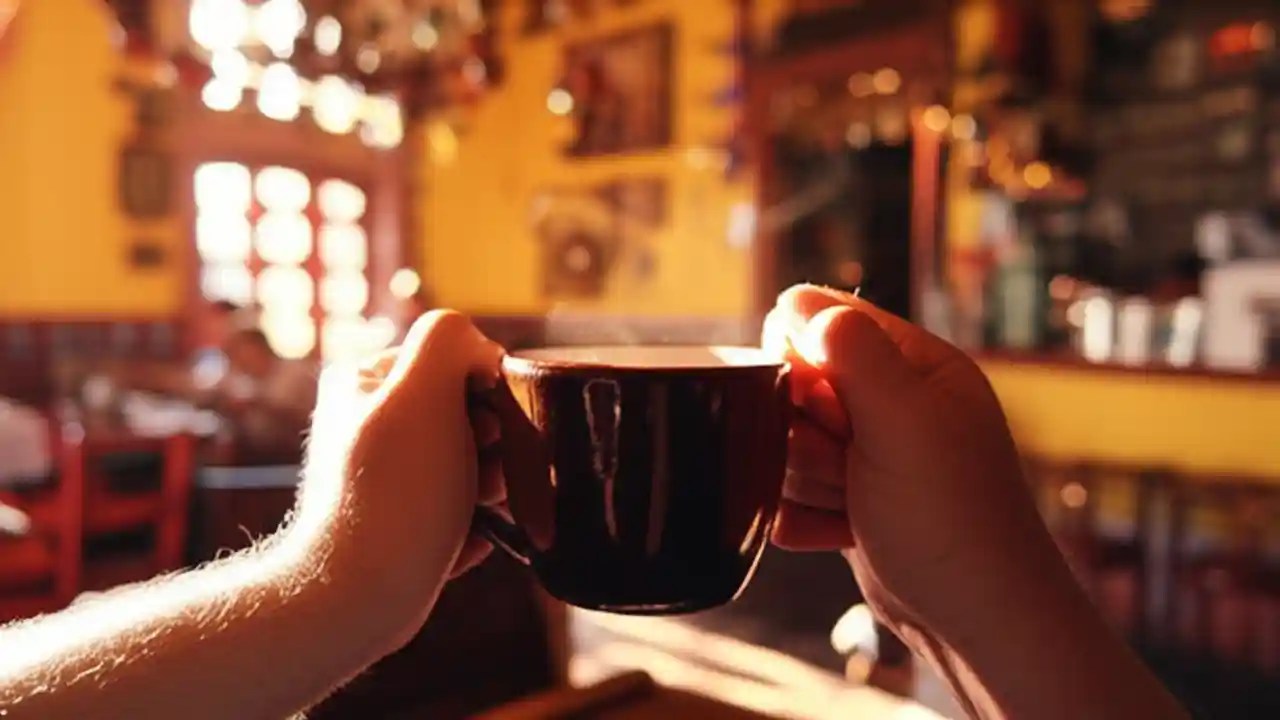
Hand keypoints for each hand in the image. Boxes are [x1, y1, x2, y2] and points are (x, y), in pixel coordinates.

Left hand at [286, 311, 504, 648]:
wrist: (357, 596)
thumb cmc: (394, 493)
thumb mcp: (423, 390)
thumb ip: (450, 339)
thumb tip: (479, 352)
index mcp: (363, 380)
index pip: (453, 360)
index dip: (487, 390)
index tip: (489, 429)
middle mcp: (366, 424)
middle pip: (463, 414)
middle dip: (493, 444)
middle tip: (490, 474)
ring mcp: (381, 478)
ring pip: (465, 466)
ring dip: (490, 487)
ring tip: (480, 508)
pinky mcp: (397, 526)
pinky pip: (456, 515)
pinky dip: (472, 529)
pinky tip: (466, 541)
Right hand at [763, 285, 1069, 635]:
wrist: (975, 621)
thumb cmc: (950, 520)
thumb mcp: (902, 420)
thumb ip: (850, 351)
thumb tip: (795, 302)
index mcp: (919, 365)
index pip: (826, 320)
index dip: (803, 361)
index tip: (827, 407)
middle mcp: (897, 402)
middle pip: (796, 385)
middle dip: (806, 432)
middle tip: (847, 465)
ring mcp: (873, 454)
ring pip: (788, 441)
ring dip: (806, 478)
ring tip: (853, 504)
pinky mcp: (854, 500)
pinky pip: (794, 490)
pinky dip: (806, 515)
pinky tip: (841, 533)